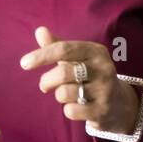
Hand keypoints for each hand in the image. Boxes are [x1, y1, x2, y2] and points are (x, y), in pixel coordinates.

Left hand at [20, 27, 139, 134]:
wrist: (119, 103)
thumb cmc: (90, 76)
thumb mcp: (77, 59)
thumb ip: (57, 46)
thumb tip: (39, 30)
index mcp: (96, 51)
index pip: (64, 49)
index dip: (41, 56)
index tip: (24, 63)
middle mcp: (103, 68)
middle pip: (62, 73)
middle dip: (46, 81)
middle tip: (44, 86)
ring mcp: (105, 90)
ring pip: (64, 93)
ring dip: (59, 96)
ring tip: (67, 95)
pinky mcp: (102, 110)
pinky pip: (71, 111)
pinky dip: (68, 110)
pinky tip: (78, 107)